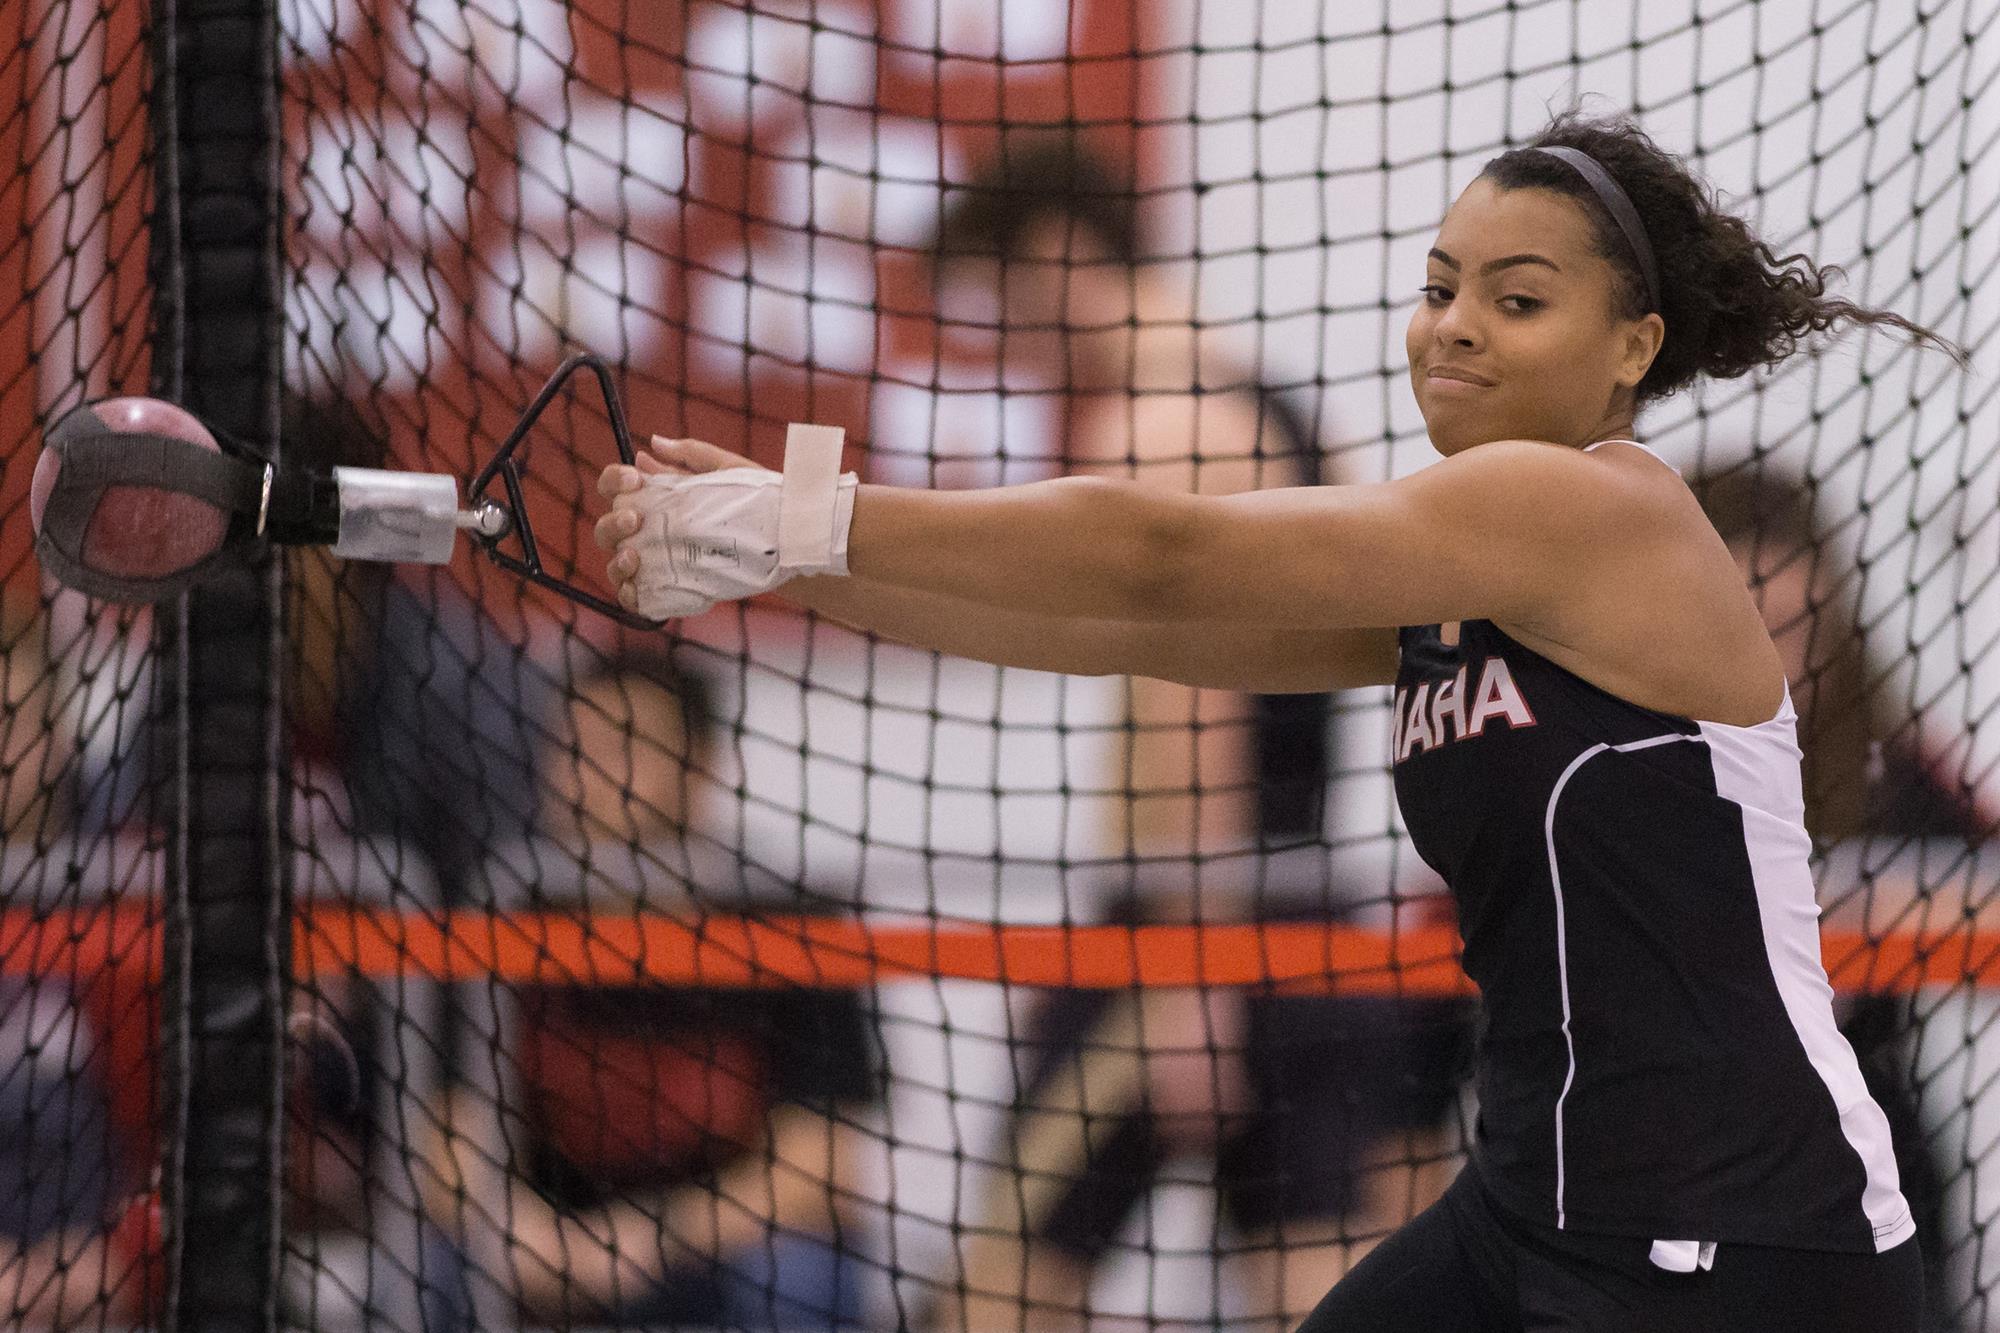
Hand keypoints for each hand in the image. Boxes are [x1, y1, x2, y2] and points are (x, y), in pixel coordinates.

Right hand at [595, 430, 853, 619]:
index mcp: (657, 498)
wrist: (788, 541)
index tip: (635, 479)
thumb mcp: (727, 470)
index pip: (616, 487)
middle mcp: (650, 531)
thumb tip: (652, 443)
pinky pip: (638, 599)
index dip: (614, 480)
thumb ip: (692, 454)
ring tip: (634, 556)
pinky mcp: (672, 590)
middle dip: (613, 522)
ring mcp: (659, 563)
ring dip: (616, 561)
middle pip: (608, 528)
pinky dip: (630, 594)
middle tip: (634, 520)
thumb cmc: (757, 500)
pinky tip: (637, 585)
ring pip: (616, 566)